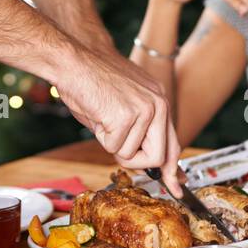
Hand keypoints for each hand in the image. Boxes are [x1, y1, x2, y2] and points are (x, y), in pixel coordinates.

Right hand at [56, 48, 182, 196]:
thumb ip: (141, 129)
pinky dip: (101, 137)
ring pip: (131, 156)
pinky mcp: (126, 116)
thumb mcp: (125, 103)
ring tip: (103, 115)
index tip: (175, 187)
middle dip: (135, 161)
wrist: (73, 59)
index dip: (172, 170)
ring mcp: (144, 110)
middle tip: (115, 141)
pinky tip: (97, 112)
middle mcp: (158, 104)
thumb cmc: (91, 80)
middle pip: (158, 158)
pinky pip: (114, 148)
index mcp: (159, 100)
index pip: (173, 144)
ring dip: (111, 143)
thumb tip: (150, 162)